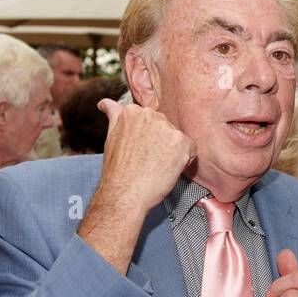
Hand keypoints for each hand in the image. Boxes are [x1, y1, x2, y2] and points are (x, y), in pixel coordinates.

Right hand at [96, 99, 194, 215]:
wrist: (125, 193)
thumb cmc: (118, 170)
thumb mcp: (111, 136)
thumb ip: (115, 116)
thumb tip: (107, 103)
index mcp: (132, 111)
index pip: (151, 120)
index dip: (149, 139)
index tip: (141, 151)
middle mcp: (150, 114)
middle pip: (166, 128)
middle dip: (161, 144)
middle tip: (148, 161)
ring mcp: (166, 127)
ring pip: (178, 139)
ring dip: (172, 153)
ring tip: (156, 166)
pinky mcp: (180, 142)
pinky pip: (191, 150)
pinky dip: (184, 161)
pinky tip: (167, 169)